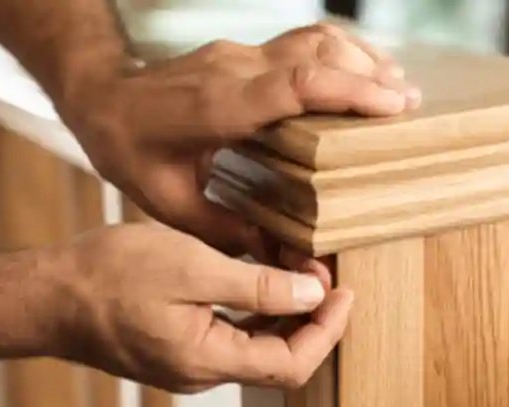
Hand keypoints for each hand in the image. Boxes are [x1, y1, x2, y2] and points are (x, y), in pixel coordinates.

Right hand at [36, 222, 351, 392]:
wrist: (43, 296)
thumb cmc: (107, 276)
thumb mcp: (191, 267)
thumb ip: (257, 286)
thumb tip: (312, 294)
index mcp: (209, 361)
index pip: (292, 364)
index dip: (328, 331)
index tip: (344, 291)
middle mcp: (200, 374)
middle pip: (278, 362)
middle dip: (311, 321)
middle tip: (326, 273)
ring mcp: (183, 366)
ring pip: (253, 349)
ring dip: (282, 315)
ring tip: (298, 269)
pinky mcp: (170, 350)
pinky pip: (226, 339)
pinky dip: (252, 312)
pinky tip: (254, 278)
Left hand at [59, 23, 419, 256]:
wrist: (99, 97)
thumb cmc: (128, 151)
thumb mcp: (169, 204)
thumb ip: (228, 232)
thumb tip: (284, 265)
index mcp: (218, 107)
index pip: (295, 85)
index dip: (348, 90)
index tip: (392, 106)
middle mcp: (233, 69)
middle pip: (317, 53)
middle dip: (369, 76)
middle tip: (410, 106)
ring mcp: (239, 53)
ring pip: (314, 39)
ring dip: (360, 60)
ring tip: (397, 91)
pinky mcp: (243, 51)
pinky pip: (302, 42)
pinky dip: (340, 57)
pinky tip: (362, 77)